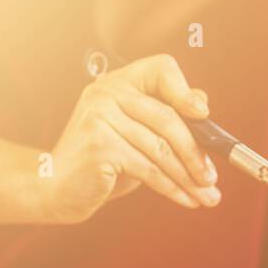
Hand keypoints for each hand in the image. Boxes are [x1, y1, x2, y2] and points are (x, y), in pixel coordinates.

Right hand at [39, 54, 220, 223]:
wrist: (55, 188)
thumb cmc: (101, 161)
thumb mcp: (136, 134)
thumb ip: (164, 116)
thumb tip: (202, 102)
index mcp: (119, 82)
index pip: (161, 68)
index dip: (185, 90)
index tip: (204, 115)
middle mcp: (107, 92)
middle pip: (167, 117)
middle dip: (195, 152)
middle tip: (212, 176)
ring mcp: (100, 117)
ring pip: (161, 148)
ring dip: (188, 176)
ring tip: (206, 195)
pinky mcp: (100, 145)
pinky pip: (148, 169)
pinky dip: (172, 188)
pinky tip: (185, 199)